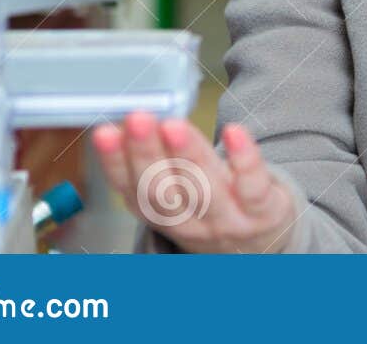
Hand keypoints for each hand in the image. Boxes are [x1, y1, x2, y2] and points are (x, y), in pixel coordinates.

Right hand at [91, 111, 299, 252]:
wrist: (256, 247)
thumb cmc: (209, 209)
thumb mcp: (173, 193)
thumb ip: (151, 162)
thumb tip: (124, 123)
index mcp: (158, 215)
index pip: (132, 189)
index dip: (116, 162)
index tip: (104, 133)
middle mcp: (188, 223)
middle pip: (163, 190)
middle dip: (147, 152)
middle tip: (138, 118)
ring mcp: (227, 220)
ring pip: (203, 189)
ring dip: (187, 155)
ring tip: (174, 125)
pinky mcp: (263, 211)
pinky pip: (252, 186)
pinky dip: (243, 159)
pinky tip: (234, 131)